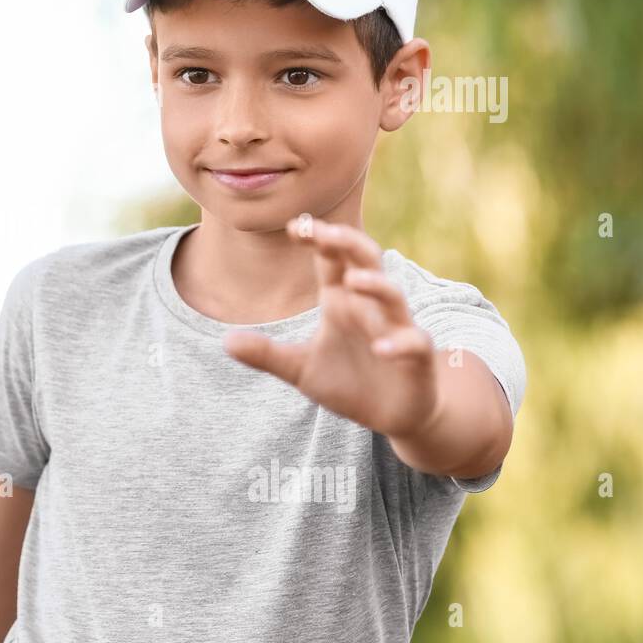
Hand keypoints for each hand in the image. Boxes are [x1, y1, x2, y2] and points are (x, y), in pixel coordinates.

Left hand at [223, 216, 439, 439]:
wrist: (390, 416)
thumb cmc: (347, 383)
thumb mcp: (300, 369)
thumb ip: (267, 355)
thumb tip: (225, 342)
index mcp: (341, 301)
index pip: (331, 260)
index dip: (318, 239)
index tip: (294, 227)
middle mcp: (370, 307)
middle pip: (366, 261)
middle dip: (348, 243)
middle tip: (324, 232)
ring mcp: (396, 329)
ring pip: (393, 296)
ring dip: (376, 286)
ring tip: (352, 280)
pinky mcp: (416, 358)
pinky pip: (414, 343)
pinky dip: (399, 343)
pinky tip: (380, 348)